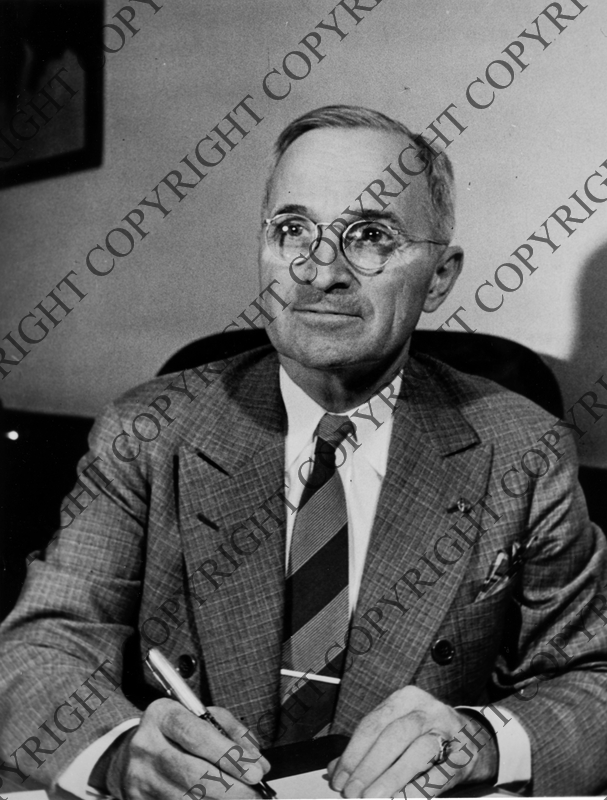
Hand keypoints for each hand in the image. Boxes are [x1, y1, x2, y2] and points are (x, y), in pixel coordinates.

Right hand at [106, 698, 269, 799]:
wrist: (130, 754)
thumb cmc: (174, 732)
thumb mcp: (200, 717)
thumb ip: (230, 731)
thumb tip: (257, 761)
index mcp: (162, 715)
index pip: (196, 735)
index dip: (228, 755)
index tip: (255, 771)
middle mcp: (147, 746)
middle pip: (193, 773)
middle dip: (230, 788)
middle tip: (256, 794)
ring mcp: (141, 777)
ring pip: (188, 798)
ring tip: (244, 799)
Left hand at [327, 687, 497, 797]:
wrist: (472, 740)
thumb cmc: (425, 735)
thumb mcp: (397, 729)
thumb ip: (368, 747)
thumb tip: (335, 770)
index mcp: (406, 698)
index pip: (373, 723)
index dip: (353, 752)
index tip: (338, 777)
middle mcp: (427, 709)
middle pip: (392, 735)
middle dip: (368, 766)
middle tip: (351, 791)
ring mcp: (447, 731)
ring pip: (415, 751)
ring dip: (389, 777)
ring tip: (370, 797)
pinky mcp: (461, 755)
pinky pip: (436, 773)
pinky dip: (415, 789)